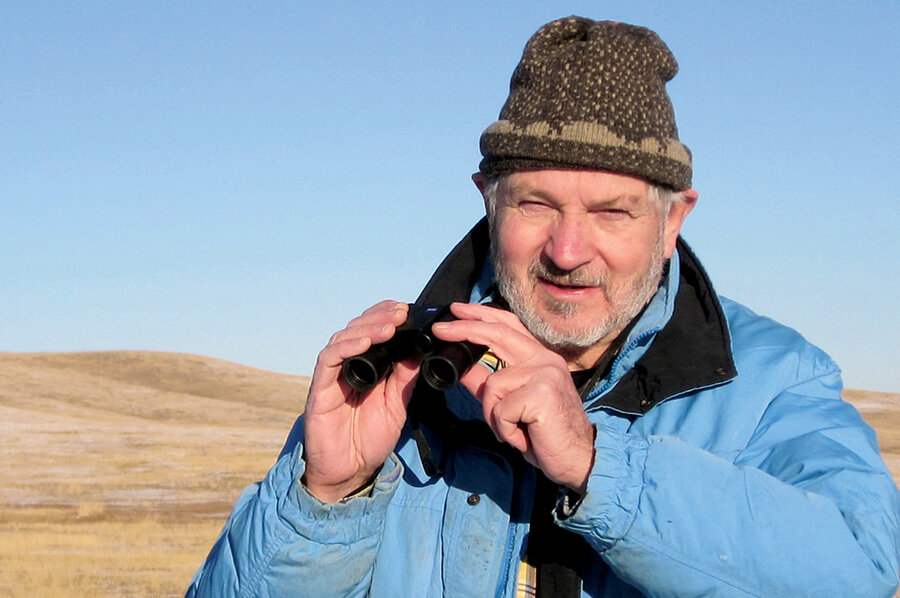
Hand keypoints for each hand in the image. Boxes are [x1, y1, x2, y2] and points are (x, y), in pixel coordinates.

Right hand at [302, 301, 419, 502]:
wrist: (349, 472)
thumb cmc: (370, 439)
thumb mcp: (396, 405)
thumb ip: (404, 379)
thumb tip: (418, 350)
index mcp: (367, 367)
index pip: (373, 331)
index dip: (386, 317)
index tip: (406, 310)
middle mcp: (347, 366)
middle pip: (358, 329)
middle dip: (380, 317)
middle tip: (400, 313)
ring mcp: (332, 376)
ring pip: (343, 338)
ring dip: (367, 328)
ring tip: (389, 327)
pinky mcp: (320, 388)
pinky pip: (328, 359)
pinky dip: (346, 347)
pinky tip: (364, 342)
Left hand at [431, 303, 594, 493]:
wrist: (578, 459)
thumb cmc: (545, 433)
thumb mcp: (510, 405)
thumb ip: (487, 382)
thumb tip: (462, 366)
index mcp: (539, 358)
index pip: (509, 326)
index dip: (482, 315)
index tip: (457, 310)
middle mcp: (545, 360)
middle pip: (499, 334)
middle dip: (466, 328)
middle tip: (441, 329)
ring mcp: (546, 374)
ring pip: (493, 385)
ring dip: (494, 415)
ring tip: (514, 430)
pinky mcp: (542, 393)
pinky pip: (501, 409)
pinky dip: (504, 429)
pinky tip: (522, 437)